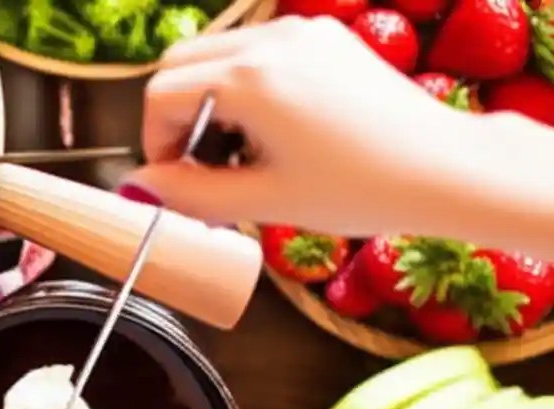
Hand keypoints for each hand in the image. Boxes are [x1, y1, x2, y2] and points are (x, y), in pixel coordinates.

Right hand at [133, 16, 472, 236]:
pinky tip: (274, 131)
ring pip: (218, 53)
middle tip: (199, 165)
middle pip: (181, 63)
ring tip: (242, 152)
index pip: (160, 95)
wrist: (444, 168)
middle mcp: (270, 42)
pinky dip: (246, 85)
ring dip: (209, 98)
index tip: (174, 179)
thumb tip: (139, 189)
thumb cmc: (361, 189)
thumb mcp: (264, 201)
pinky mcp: (325, 37)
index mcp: (248, 80)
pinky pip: (259, 51)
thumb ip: (189, 194)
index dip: (155, 143)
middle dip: (175, 115)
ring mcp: (301, 33)